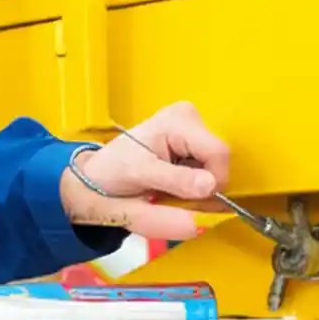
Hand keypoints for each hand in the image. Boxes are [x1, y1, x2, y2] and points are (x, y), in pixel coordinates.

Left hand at [59, 101, 230, 239]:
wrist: (98, 177)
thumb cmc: (113, 172)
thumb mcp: (141, 177)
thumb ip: (175, 183)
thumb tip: (209, 189)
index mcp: (178, 120)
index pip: (218, 153)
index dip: (213, 182)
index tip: (192, 200)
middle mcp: (190, 118)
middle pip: (220, 160)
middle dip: (204, 185)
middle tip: (175, 196)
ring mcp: (192, 130)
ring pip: (215, 168)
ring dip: (198, 186)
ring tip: (169, 188)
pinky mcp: (192, 144)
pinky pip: (207, 171)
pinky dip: (194, 184)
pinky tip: (173, 183)